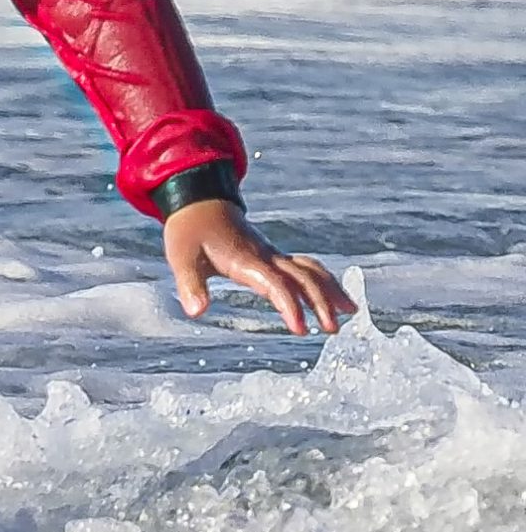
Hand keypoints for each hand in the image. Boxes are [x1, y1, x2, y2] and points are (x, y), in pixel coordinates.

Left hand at [163, 198, 354, 336]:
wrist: (198, 201)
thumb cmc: (189, 231)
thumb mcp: (181, 257)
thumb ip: (190, 285)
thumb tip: (196, 312)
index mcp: (246, 259)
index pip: (276, 284)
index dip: (289, 305)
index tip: (300, 329)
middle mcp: (266, 255)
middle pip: (302, 277)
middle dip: (320, 302)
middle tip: (333, 328)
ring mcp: (272, 253)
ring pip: (310, 269)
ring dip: (330, 289)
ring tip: (350, 311)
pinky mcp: (272, 254)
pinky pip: (304, 266)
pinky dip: (321, 280)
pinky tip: (331, 294)